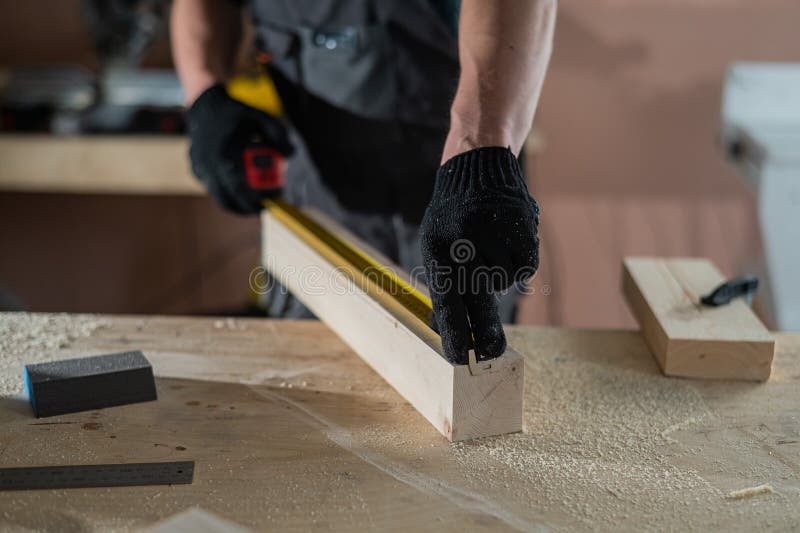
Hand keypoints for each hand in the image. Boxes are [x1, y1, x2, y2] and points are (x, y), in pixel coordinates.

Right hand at [186, 84, 293, 213]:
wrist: (206, 106)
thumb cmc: (237, 114)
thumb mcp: (261, 118)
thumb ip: (278, 135)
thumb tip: (290, 155)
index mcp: (224, 155)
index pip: (239, 189)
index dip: (254, 201)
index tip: (270, 202)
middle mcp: (208, 165)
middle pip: (227, 201)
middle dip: (246, 207)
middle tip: (263, 205)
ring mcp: (199, 169)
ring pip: (219, 197)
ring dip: (237, 199)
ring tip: (255, 192)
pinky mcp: (196, 171)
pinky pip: (213, 187)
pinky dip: (227, 189)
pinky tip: (238, 175)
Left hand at [420, 147, 539, 363]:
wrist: (478, 167)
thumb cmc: (453, 216)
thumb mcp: (435, 243)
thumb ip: (441, 283)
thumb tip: (439, 327)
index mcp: (437, 248)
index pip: (444, 298)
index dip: (453, 330)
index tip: (459, 357)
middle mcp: (463, 241)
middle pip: (477, 299)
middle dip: (485, 331)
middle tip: (492, 354)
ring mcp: (493, 233)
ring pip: (502, 282)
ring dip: (498, 276)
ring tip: (489, 248)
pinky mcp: (520, 228)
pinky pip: (523, 269)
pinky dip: (518, 266)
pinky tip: (507, 244)